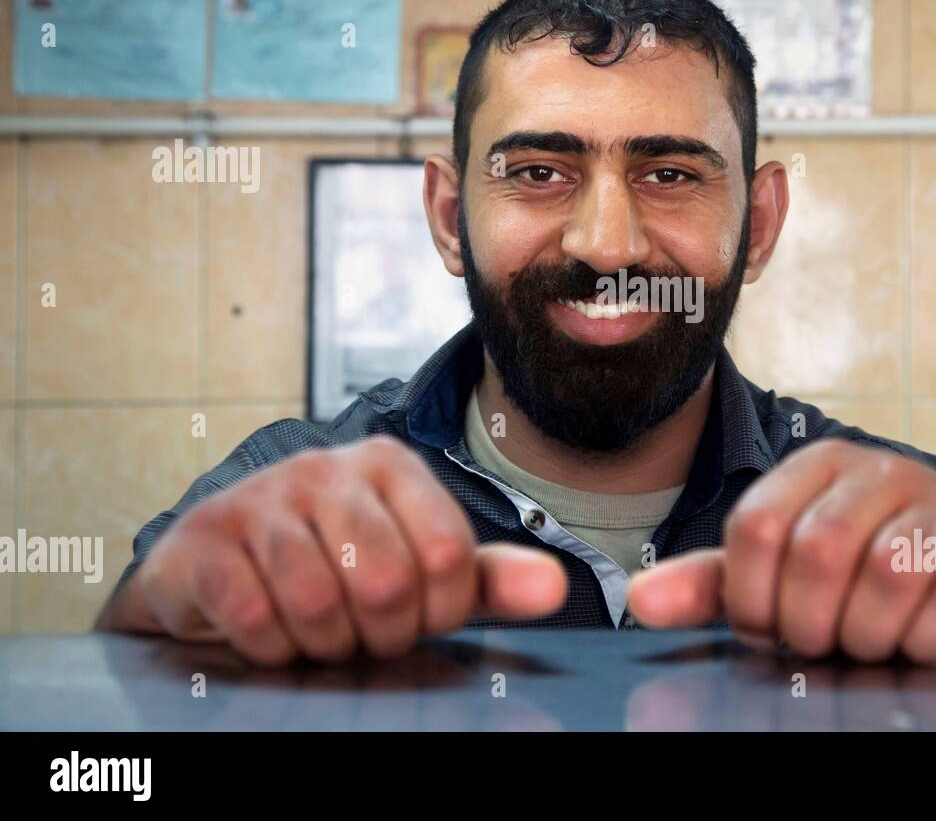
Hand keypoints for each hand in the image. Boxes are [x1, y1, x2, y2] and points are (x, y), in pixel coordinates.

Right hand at [97, 435, 566, 664]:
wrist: (216, 568)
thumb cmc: (334, 565)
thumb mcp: (417, 567)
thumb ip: (486, 578)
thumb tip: (556, 588)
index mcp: (388, 464)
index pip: (448, 555)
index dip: (439, 612)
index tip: (418, 615)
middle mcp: (324, 467)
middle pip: (386, 583)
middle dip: (380, 633)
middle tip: (362, 629)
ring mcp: (258, 497)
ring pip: (318, 603)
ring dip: (323, 643)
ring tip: (318, 630)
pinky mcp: (203, 537)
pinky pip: (254, 617)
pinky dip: (270, 647)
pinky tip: (270, 632)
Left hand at [627, 439, 935, 664]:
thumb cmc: (867, 570)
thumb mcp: (786, 571)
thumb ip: (715, 584)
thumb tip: (639, 601)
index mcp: (818, 466)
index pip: (754, 528)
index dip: (752, 598)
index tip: (767, 626)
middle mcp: (880, 470)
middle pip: (817, 553)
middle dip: (810, 622)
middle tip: (821, 642)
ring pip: (886, 576)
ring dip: (869, 635)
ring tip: (870, 642)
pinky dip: (925, 641)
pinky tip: (920, 638)